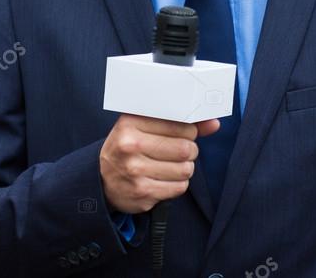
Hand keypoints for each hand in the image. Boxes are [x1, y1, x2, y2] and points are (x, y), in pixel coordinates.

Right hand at [100, 114, 219, 213]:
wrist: (100, 180)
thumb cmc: (128, 148)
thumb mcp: (145, 128)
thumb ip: (180, 123)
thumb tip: (214, 124)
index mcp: (131, 123)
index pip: (180, 124)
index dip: (189, 131)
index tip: (182, 133)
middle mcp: (131, 145)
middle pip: (186, 148)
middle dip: (189, 150)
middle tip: (179, 151)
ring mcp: (135, 171)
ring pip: (185, 169)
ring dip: (184, 168)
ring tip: (171, 165)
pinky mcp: (142, 192)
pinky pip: (179, 187)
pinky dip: (177, 184)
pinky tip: (164, 179)